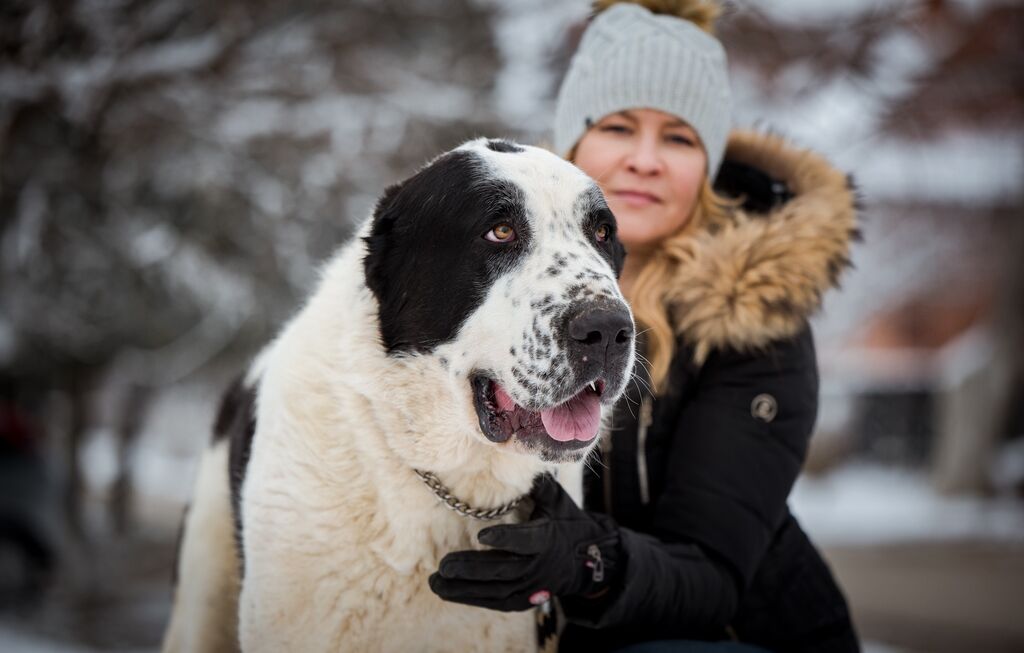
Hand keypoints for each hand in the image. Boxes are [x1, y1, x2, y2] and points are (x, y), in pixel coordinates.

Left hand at [429, 473, 619, 611]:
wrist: (590, 560)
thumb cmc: (567, 523)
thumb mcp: (557, 500)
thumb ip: (535, 482)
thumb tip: (517, 453)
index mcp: (547, 538)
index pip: (526, 540)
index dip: (505, 538)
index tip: (482, 534)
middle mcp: (538, 566)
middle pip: (502, 570)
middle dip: (471, 569)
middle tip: (443, 565)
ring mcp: (531, 587)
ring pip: (495, 590)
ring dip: (464, 589)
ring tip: (436, 582)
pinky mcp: (524, 600)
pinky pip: (495, 602)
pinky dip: (472, 599)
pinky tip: (449, 592)